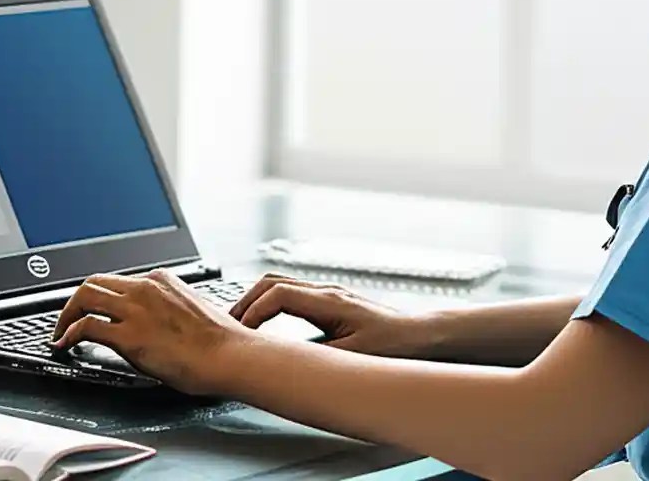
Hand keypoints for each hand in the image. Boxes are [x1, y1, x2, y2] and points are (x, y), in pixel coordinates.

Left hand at [51, 269, 247, 394]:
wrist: (228, 355)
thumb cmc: (220, 340)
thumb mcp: (191, 310)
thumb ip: (167, 309)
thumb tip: (156, 324)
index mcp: (161, 280)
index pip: (119, 281)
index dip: (100, 297)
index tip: (94, 310)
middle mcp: (145, 288)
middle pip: (94, 282)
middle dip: (76, 301)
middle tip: (68, 319)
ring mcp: (135, 309)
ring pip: (85, 297)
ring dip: (67, 314)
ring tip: (61, 332)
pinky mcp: (128, 334)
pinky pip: (86, 326)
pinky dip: (70, 333)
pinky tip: (67, 344)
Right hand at [229, 274, 432, 358]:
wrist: (421, 336)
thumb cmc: (395, 346)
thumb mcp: (355, 358)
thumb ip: (321, 359)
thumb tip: (288, 365)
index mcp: (329, 302)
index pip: (278, 294)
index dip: (253, 311)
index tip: (240, 332)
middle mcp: (326, 292)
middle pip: (272, 282)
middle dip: (245, 302)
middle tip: (227, 327)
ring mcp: (328, 294)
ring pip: (280, 285)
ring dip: (256, 302)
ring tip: (239, 326)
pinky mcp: (331, 302)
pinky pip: (291, 294)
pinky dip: (270, 304)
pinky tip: (266, 324)